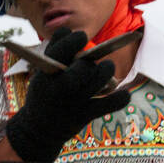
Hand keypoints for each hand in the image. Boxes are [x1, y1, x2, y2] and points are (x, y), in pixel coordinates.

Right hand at [5, 28, 129, 162]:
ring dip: (106, 71)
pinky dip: (119, 99)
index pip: (62, 46)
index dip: (74, 39)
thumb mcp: (41, 74)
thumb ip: (55, 54)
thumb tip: (74, 32)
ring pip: (97, 80)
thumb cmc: (44, 94)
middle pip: (84, 65)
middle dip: (90, 60)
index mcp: (47, 73)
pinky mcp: (85, 115)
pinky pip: (107, 105)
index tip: (82, 38)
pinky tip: (125, 94)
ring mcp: (74, 102)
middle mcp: (60, 86)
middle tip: (91, 60)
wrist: (38, 130)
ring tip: (106, 68)